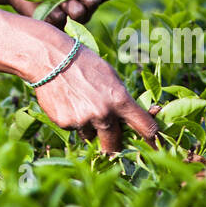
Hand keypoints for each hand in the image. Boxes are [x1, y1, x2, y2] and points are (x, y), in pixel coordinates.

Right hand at [33, 43, 160, 155]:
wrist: (50, 57)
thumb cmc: (85, 64)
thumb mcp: (111, 77)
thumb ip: (123, 101)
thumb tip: (133, 122)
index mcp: (120, 100)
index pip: (145, 128)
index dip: (152, 141)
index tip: (155, 149)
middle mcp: (103, 114)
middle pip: (115, 146)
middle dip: (113, 145)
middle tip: (109, 139)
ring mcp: (83, 120)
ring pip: (91, 137)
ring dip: (89, 128)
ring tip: (79, 102)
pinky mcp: (65, 123)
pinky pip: (74, 130)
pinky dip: (72, 121)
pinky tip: (67, 101)